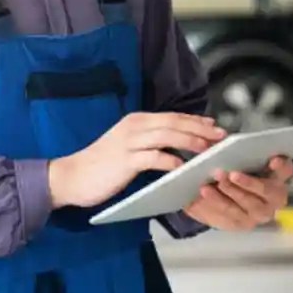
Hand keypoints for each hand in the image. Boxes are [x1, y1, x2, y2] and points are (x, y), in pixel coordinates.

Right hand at [47, 112, 226, 208]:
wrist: (72, 175)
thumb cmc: (102, 165)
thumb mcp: (128, 146)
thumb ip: (150, 142)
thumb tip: (178, 147)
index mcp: (136, 121)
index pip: (172, 116)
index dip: (195, 120)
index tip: (214, 126)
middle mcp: (134, 126)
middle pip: (173, 122)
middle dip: (199, 128)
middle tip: (220, 136)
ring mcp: (129, 142)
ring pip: (167, 136)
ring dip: (190, 141)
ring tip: (208, 149)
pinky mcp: (125, 160)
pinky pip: (154, 158)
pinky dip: (170, 162)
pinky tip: (184, 169)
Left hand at [182, 156, 292, 230]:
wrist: (219, 197)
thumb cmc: (234, 171)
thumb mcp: (237, 159)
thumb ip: (238, 152)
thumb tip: (223, 142)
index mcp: (277, 177)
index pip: (285, 170)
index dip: (282, 165)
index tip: (274, 159)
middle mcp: (273, 198)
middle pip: (267, 191)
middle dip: (248, 182)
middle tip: (232, 173)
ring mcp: (260, 212)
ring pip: (248, 204)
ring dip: (231, 192)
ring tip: (216, 180)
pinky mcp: (243, 223)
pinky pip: (230, 213)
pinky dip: (217, 201)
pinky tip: (205, 191)